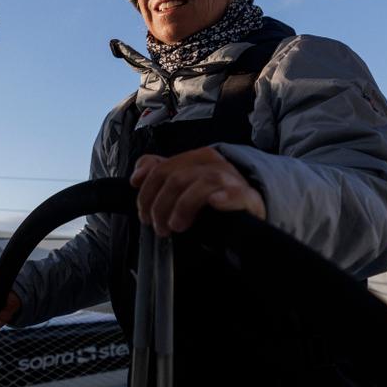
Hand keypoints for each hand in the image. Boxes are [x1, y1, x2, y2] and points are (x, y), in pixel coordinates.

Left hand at [129, 147, 265, 236]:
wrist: (249, 216)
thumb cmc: (211, 203)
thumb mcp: (184, 187)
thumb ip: (160, 175)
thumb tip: (137, 175)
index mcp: (197, 158)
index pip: (163, 168)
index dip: (147, 189)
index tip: (142, 211)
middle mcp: (214, 164)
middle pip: (177, 178)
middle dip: (160, 205)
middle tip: (158, 227)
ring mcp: (232, 179)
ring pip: (200, 184)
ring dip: (182, 207)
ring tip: (176, 227)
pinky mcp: (249, 197)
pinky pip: (235, 193)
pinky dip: (224, 198)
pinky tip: (214, 203)